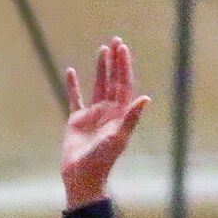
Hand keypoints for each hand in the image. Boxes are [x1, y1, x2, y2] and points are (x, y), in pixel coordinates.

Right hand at [61, 37, 149, 208]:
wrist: (82, 176)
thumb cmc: (102, 160)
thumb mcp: (118, 138)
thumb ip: (131, 118)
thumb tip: (145, 98)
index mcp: (120, 113)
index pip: (124, 84)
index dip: (124, 66)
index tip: (123, 48)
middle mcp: (108, 111)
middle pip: (113, 81)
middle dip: (115, 62)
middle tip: (116, 41)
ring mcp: (93, 114)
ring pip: (98, 85)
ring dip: (100, 69)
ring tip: (102, 50)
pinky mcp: (76, 120)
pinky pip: (75, 98)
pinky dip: (73, 86)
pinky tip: (72, 72)